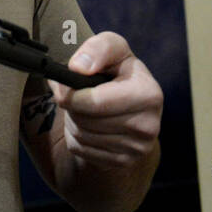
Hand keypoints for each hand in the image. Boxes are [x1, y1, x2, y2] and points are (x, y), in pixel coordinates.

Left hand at [49, 31, 162, 166]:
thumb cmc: (118, 71)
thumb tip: (78, 67)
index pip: (95, 103)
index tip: (63, 86)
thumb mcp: (112, 49)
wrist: (132, 105)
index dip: (71, 95)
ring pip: (81, 137)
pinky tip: (89, 125)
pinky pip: (82, 151)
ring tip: (85, 109)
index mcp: (149, 93)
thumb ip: (97, 49)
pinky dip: (76, 138)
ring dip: (73, 121)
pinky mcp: (124, 162)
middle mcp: (149, 124)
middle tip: (76, 96)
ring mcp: (138, 148)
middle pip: (85, 120)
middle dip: (72, 107)